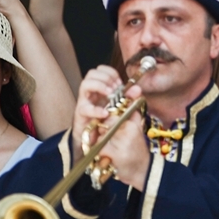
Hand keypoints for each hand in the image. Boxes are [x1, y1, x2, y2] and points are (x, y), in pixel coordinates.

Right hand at [72, 66, 149, 188]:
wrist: (96, 148)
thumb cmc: (109, 128)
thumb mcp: (122, 113)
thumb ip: (129, 101)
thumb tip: (137, 89)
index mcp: (101, 91)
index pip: (101, 70)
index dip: (110, 72)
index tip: (120, 82)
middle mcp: (91, 95)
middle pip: (91, 73)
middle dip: (105, 77)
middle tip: (115, 88)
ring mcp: (85, 104)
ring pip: (85, 85)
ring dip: (99, 86)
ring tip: (110, 94)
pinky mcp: (80, 117)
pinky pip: (84, 108)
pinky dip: (96, 109)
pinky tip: (105, 113)